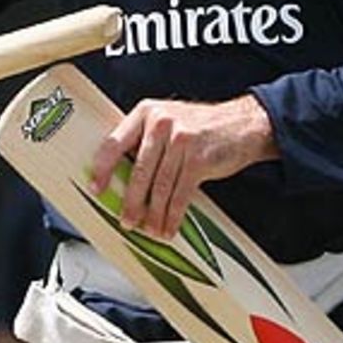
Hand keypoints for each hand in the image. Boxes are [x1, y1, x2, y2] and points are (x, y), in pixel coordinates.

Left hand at [89, 94, 278, 238]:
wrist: (244, 123)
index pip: (114, 142)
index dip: (103, 168)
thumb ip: (145, 140)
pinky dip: (173, 216)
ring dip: (154, 214)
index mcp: (147, 112)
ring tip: (150, 229)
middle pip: (138, 171)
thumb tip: (120, 176)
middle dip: (132, 202)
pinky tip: (169, 226)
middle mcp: (162, 123)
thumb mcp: (168, 121)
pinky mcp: (199, 159)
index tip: (97, 188)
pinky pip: (181, 195)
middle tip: (127, 221)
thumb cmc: (202, 126)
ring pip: (160, 187)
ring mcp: (182, 140)